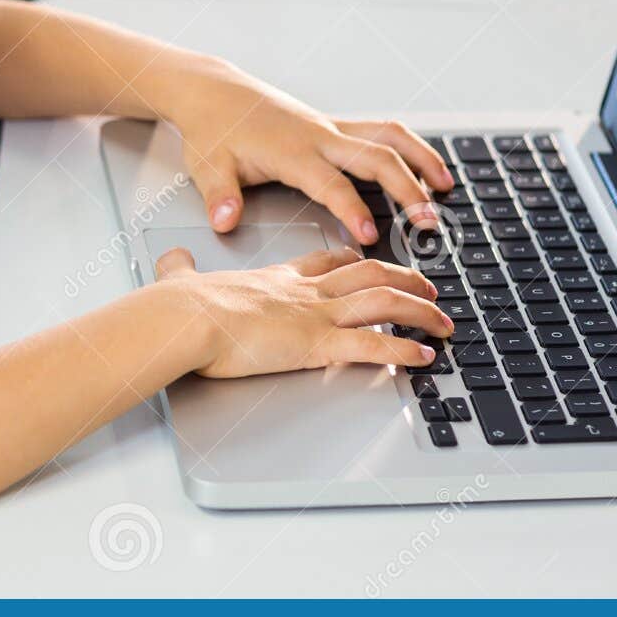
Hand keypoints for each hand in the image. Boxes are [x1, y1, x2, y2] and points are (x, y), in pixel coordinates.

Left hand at [154, 55, 453, 244]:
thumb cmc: (212, 129)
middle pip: (375, 158)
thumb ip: (220, 196)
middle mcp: (318, 136)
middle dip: (406, 190)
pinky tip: (424, 164)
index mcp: (291, 151)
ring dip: (420, 160)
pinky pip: (379, 131)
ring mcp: (329, 127)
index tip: (369, 236)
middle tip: (429, 223)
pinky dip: (408, 146)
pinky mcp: (332, 124)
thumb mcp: (206, 166)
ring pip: (387, 137)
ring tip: (447, 187)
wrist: (214, 91)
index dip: (351, 209)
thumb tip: (224, 221)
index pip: (331, 184)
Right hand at [155, 246, 451, 377]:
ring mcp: (314, 315)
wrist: (185, 316)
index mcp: (275, 278)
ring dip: (420, 312)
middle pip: (368, 274)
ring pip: (382, 302)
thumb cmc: (182, 305)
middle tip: (429, 287)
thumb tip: (172, 259)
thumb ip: (181, 268)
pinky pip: (372, 344)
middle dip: (404, 278)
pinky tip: (425, 357)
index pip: (325, 261)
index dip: (353, 259)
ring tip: (444, 323)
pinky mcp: (317, 344)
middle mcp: (303, 292)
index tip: (371, 259)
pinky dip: (404, 350)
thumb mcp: (182, 278)